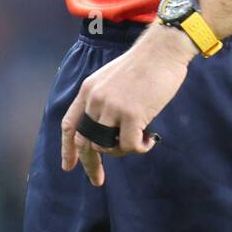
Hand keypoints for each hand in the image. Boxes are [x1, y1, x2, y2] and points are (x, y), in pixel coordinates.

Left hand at [60, 21, 195, 185]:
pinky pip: (129, 146)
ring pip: (106, 147)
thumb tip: (106, 132)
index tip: (68, 167)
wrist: (163, 50)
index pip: (70, 124)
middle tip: (98, 181)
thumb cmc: (145, 64)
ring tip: (137, 141)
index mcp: (88, 90)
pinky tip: (149, 140)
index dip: (67, 149)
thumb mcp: (112, 79)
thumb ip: (104, 101)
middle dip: (90, 165)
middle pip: (85, 142)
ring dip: (121, 151)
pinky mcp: (131, 115)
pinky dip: (139, 148)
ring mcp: (112, 107)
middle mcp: (95, 99)